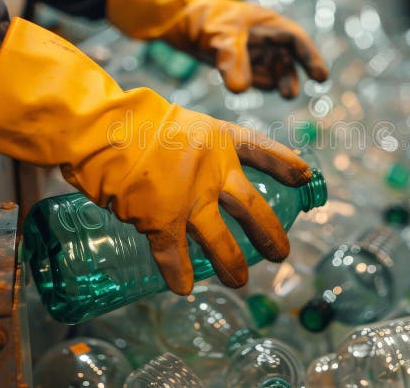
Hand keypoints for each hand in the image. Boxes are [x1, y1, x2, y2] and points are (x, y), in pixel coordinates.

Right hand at [0, 18, 311, 293]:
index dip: (287, 164)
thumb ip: (193, 150)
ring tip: (240, 281)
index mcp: (221, 141)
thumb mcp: (179, 124)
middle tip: (282, 254)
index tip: (307, 177)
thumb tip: (194, 173)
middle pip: (254, 210)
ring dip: (233, 266)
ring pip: (222, 243)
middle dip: (272, 236)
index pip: (264, 152)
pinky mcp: (162, 221)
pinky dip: (179, 274)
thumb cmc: (134, 121)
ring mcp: (191, 199)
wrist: (103, 129)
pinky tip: (184, 288)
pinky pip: (175, 256)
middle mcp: (214, 172)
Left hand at [107, 0, 328, 96]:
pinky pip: (256, 79)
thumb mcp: (220, 37)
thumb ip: (231, 62)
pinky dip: (255, 84)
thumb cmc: (206, 18)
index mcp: (270, 24)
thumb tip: (240, 90)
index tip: (321, 78)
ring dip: (275, 83)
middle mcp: (267, 41)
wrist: (181, 22)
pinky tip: (243, 82)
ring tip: (275, 91)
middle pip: (288, 62)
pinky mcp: (244, 67)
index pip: (296, 41)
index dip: (311, 58)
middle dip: (290, 77)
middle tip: (287, 94)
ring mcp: (257, 55)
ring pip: (274, 74)